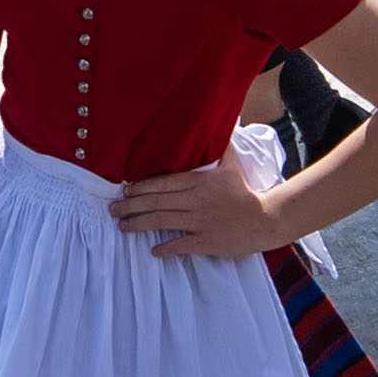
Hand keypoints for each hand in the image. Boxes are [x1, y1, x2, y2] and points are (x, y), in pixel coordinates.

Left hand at [115, 149, 280, 261]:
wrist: (265, 219)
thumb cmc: (244, 194)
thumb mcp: (232, 167)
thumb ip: (222, 149)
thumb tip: (224, 126)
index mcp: (200, 182)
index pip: (164, 183)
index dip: (141, 187)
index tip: (124, 191)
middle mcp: (197, 200)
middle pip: (157, 202)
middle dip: (131, 206)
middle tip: (113, 209)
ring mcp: (201, 222)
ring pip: (163, 221)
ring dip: (139, 224)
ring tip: (122, 226)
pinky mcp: (207, 241)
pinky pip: (181, 244)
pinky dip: (166, 248)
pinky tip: (153, 250)